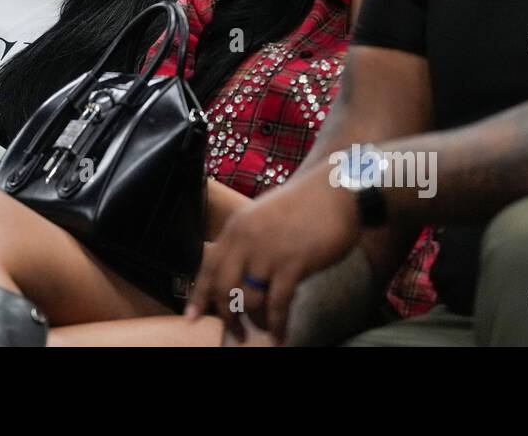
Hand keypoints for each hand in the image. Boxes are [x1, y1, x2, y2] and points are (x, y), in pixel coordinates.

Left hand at [186, 165, 360, 342]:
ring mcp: (268, 251)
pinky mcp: (293, 263)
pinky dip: (277, 324)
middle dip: (228, 316)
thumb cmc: (304, 206)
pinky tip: (281, 336)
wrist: (337, 190)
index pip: (209, 266)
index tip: (190, 317)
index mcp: (236, 228)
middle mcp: (246, 239)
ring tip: (265, 330)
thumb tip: (241, 278)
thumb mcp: (263, 218)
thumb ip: (249, 243)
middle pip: (224, 288)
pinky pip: (277, 304)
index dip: (199, 295)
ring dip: (257, 321)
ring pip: (250, 299)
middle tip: (237, 333)